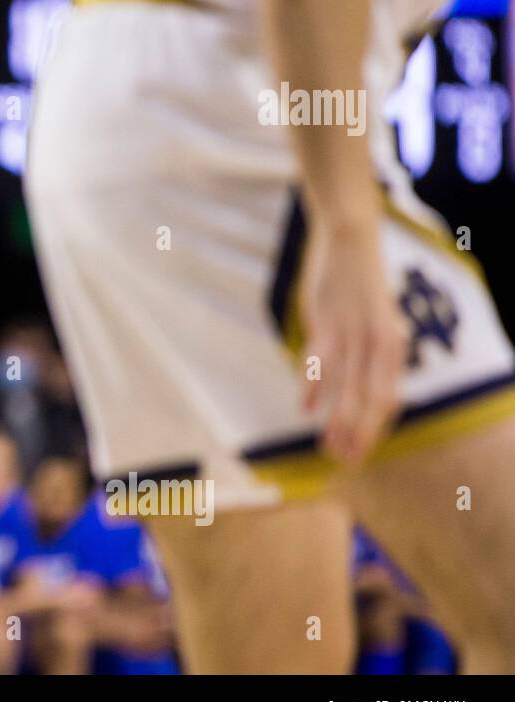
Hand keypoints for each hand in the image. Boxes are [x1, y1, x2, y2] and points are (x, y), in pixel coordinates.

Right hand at [298, 223, 408, 464]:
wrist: (351, 239)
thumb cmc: (359, 283)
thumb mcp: (374, 321)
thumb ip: (367, 354)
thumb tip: (353, 388)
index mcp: (394, 346)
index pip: (388, 400)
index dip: (374, 430)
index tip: (361, 454)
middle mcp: (380, 343)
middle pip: (370, 401)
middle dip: (358, 436)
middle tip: (346, 463)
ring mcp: (353, 332)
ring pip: (347, 388)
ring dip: (337, 422)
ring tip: (328, 448)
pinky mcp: (328, 321)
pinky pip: (320, 361)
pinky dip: (314, 387)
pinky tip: (306, 410)